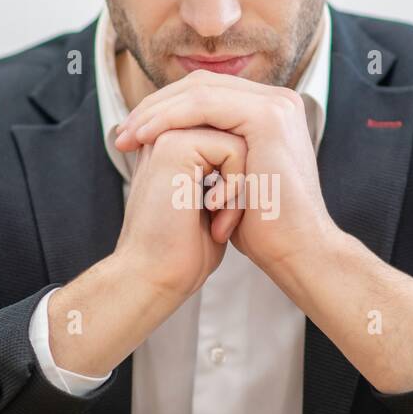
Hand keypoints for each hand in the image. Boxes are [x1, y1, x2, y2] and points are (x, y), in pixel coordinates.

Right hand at [112, 124, 247, 299]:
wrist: (155, 277)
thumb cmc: (182, 252)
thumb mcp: (211, 204)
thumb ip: (223, 173)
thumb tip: (257, 157)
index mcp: (171, 147)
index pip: (230, 139)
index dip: (238, 178)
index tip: (217, 218)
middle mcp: (167, 136)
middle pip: (236, 136)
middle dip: (240, 178)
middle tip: (220, 219)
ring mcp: (167, 136)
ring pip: (238, 141)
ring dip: (239, 185)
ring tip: (219, 218)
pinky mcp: (174, 146)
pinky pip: (234, 149)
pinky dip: (235, 186)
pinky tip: (214, 213)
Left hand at [113, 71, 337, 273]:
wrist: (296, 251)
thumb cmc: (264, 228)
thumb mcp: (232, 181)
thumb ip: (213, 153)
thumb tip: (171, 143)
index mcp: (271, 112)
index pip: (207, 93)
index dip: (166, 108)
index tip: (132, 133)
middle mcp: (279, 101)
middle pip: (201, 85)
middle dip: (155, 106)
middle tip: (122, 133)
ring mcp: (276, 105)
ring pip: (199, 91)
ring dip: (156, 111)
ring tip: (127, 136)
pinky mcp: (268, 117)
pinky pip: (204, 105)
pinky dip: (170, 117)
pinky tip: (146, 136)